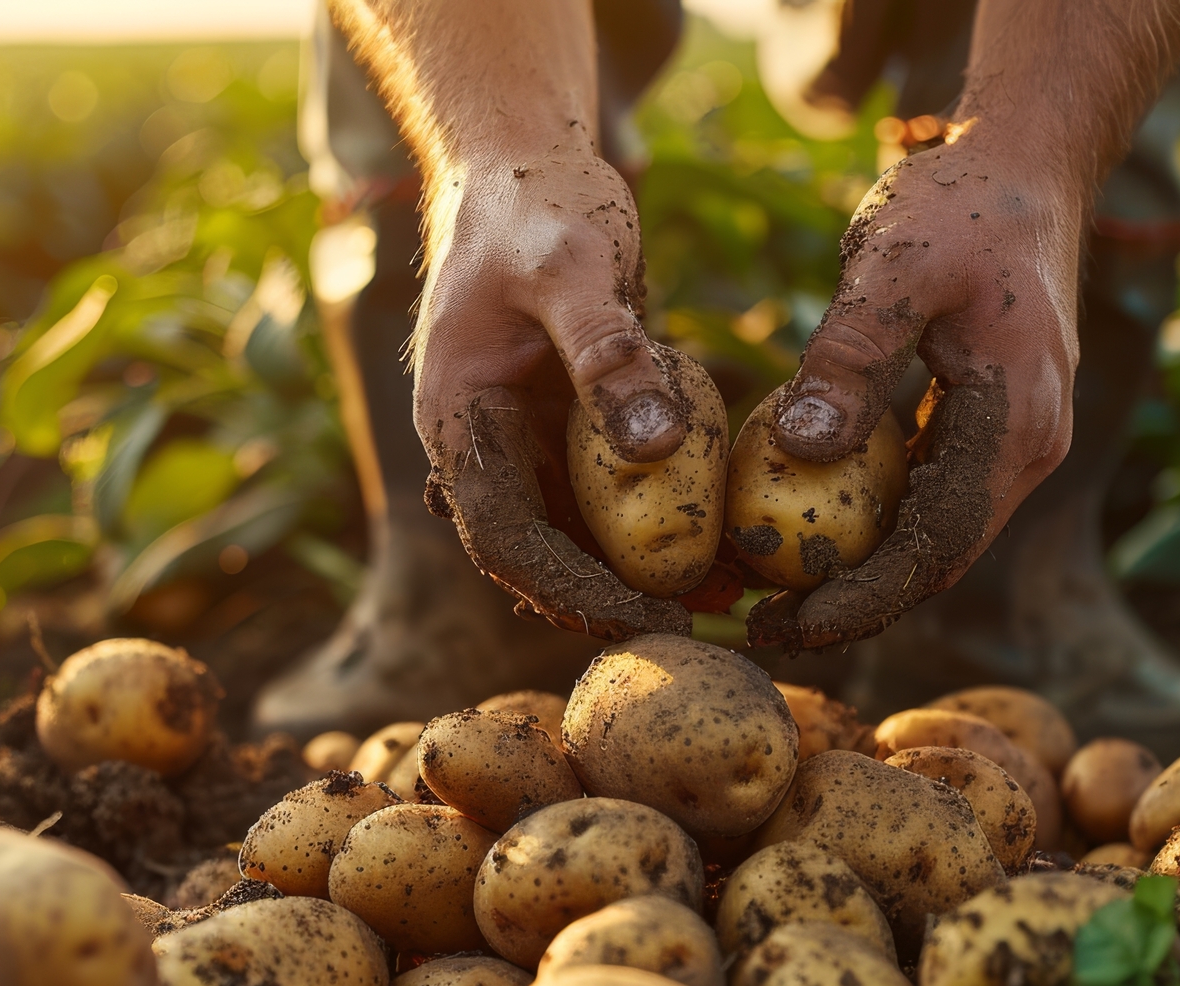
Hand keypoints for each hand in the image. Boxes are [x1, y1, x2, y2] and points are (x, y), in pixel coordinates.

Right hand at [412, 153, 695, 639]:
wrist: (528, 162)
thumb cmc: (538, 204)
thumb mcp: (573, 267)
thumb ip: (608, 354)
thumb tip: (656, 448)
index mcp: (457, 419)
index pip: (501, 535)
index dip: (567, 587)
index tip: (642, 615)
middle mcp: (485, 443)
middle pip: (538, 552)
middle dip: (609, 598)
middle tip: (693, 628)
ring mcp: (526, 438)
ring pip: (578, 531)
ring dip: (638, 570)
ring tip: (721, 601)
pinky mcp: (571, 425)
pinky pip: (613, 491)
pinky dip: (659, 520)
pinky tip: (722, 544)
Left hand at [748, 136, 1084, 648]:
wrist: (1026, 161)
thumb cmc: (961, 202)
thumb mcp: (894, 265)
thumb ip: (850, 356)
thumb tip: (797, 449)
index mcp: (1018, 424)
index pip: (937, 548)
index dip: (860, 600)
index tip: (781, 623)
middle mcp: (1028, 448)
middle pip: (939, 560)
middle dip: (854, 603)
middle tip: (760, 625)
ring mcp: (1014, 439)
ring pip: (935, 535)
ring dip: (861, 569)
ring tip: (771, 591)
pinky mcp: (991, 423)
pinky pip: (929, 494)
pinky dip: (874, 521)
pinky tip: (807, 526)